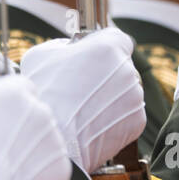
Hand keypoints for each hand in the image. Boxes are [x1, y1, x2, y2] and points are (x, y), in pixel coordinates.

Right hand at [0, 76, 70, 179]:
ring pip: (42, 141)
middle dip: (17, 125)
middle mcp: (39, 112)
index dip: (5, 99)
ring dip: (28, 150)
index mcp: (11, 93)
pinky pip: (49, 168)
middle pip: (32, 113)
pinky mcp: (60, 172)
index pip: (17, 84)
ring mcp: (53, 143)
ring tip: (2, 169)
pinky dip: (36, 175)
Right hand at [19, 27, 145, 173]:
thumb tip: (71, 48)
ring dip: (110, 94)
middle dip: (105, 72)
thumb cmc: (44, 96)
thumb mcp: (40, 55)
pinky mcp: (137, 121)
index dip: (104, 45)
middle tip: (81, 85)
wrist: (55, 141)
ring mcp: (134, 97)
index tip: (93, 55)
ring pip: (124, 89)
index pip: (118, 38)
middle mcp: (127, 70)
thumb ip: (62, 45)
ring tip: (84, 107)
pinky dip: (114, 115)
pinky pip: (127, 112)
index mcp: (107, 48)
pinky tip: (92, 121)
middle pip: (121, 65)